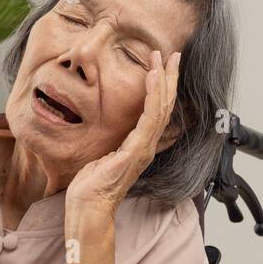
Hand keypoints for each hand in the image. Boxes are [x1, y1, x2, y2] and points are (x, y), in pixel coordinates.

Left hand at [65, 49, 180, 217]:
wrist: (89, 208)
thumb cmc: (92, 187)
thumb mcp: (104, 157)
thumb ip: (113, 145)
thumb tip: (112, 135)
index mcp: (140, 145)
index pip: (157, 111)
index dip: (163, 88)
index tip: (163, 66)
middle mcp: (147, 145)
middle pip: (166, 106)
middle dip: (170, 78)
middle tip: (173, 55)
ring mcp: (143, 148)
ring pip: (161, 108)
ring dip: (163, 81)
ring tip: (163, 59)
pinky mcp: (135, 151)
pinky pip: (148, 119)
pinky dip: (153, 96)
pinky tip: (152, 78)